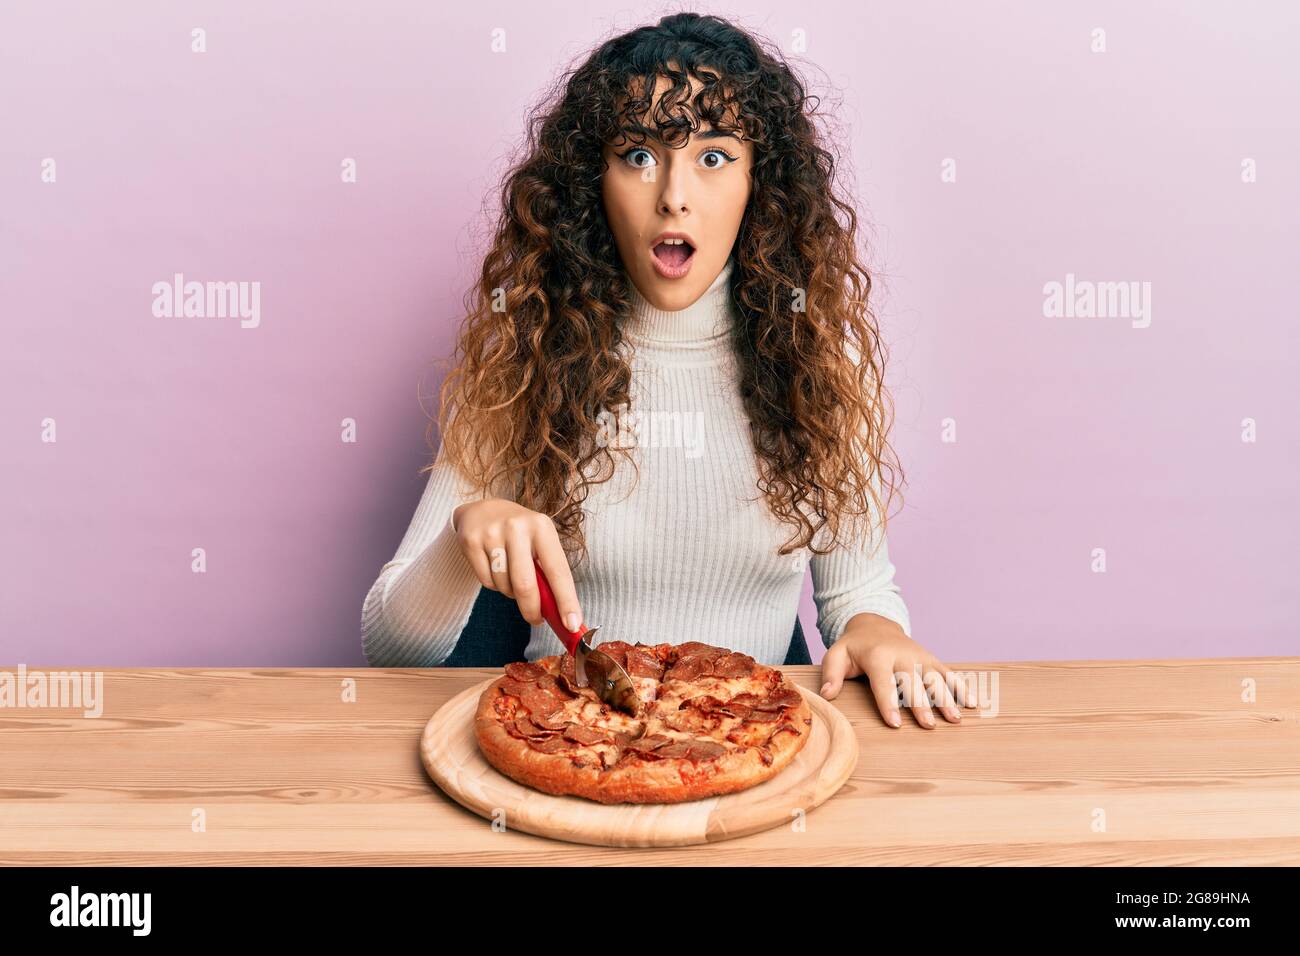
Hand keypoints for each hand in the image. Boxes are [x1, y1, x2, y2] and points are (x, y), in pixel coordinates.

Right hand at [451, 499, 583, 632]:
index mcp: (542, 527)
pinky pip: (485, 581)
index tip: (573, 625)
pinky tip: (494, 568)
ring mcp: (492, 533)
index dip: (566, 600)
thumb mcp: (539, 543)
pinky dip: (493, 585)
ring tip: (510, 576)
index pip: (558, 571)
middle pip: (525, 584)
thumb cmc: (521, 534)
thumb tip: (560, 613)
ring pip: (504, 585)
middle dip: (532, 609)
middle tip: (536, 619)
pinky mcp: (471, 541)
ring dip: (510, 593)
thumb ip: (548, 573)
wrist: (484, 510)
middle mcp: (517, 527)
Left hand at [819, 614, 967, 728]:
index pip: (883, 681)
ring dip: (946, 698)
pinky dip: (961, 686)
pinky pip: (948, 672)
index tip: (895, 723)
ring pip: (934, 678)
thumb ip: (831, 674)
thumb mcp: (836, 655)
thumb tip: (827, 694)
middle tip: (928, 725)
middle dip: (920, 704)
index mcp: (877, 655)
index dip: (888, 702)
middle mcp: (902, 655)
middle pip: (912, 682)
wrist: (875, 626)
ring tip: (956, 718)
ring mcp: (919, 656)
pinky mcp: (931, 659)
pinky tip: (972, 702)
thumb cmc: (853, 648)